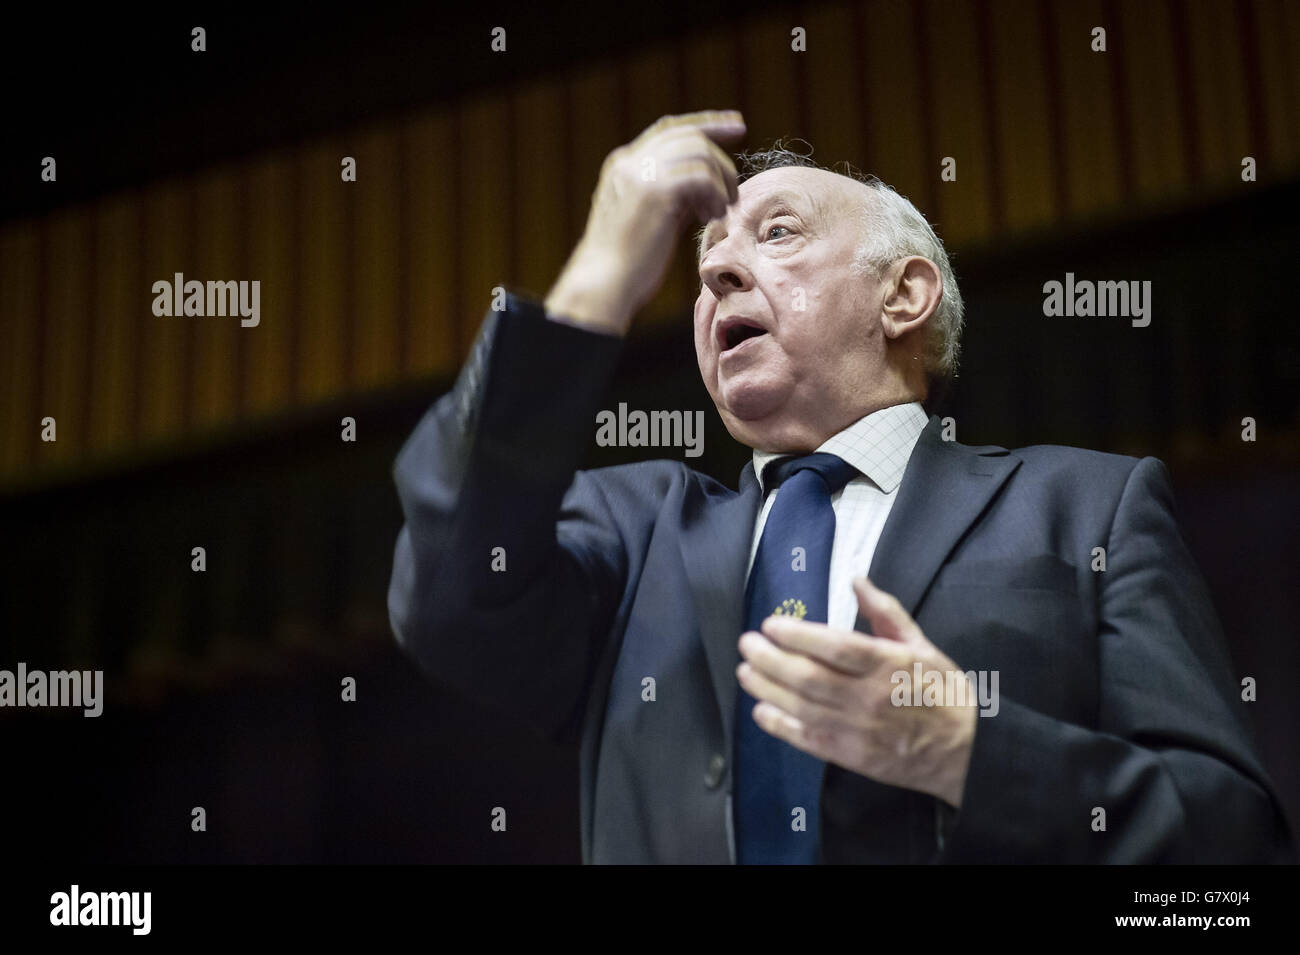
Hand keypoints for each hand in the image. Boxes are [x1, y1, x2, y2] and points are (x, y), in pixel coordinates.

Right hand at [545, 110, 745, 335]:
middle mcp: (630, 161)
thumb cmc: (628, 260)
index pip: (671, 129)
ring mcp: (641, 173)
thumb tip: (708, 184)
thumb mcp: (650, 215)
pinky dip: (715, 195)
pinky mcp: (656, 191)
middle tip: (735, 187)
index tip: (737, 126)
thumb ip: (673, 193)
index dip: (707, 123)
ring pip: (700, 153)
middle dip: (722, 155)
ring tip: (721, 210)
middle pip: (690, 137)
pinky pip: (702, 177)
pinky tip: (712, 218)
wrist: (605, 282)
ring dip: (720, 180)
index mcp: (623, 164)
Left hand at [736, 577, 977, 807]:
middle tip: (748, 644)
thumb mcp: (922, 645)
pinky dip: (780, 725)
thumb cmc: (941, 693)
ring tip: (745, 671)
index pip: (835, 647)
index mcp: (888, 665)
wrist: (964, 752)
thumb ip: (886, 613)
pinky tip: (761, 710)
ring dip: (767, 689)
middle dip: (770, 660)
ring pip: (801, 707)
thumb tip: (857, 581)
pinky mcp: (850, 755)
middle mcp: (868, 698)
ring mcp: (857, 730)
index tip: (771, 624)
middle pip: (809, 678)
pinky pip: (807, 739)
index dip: (798, 636)